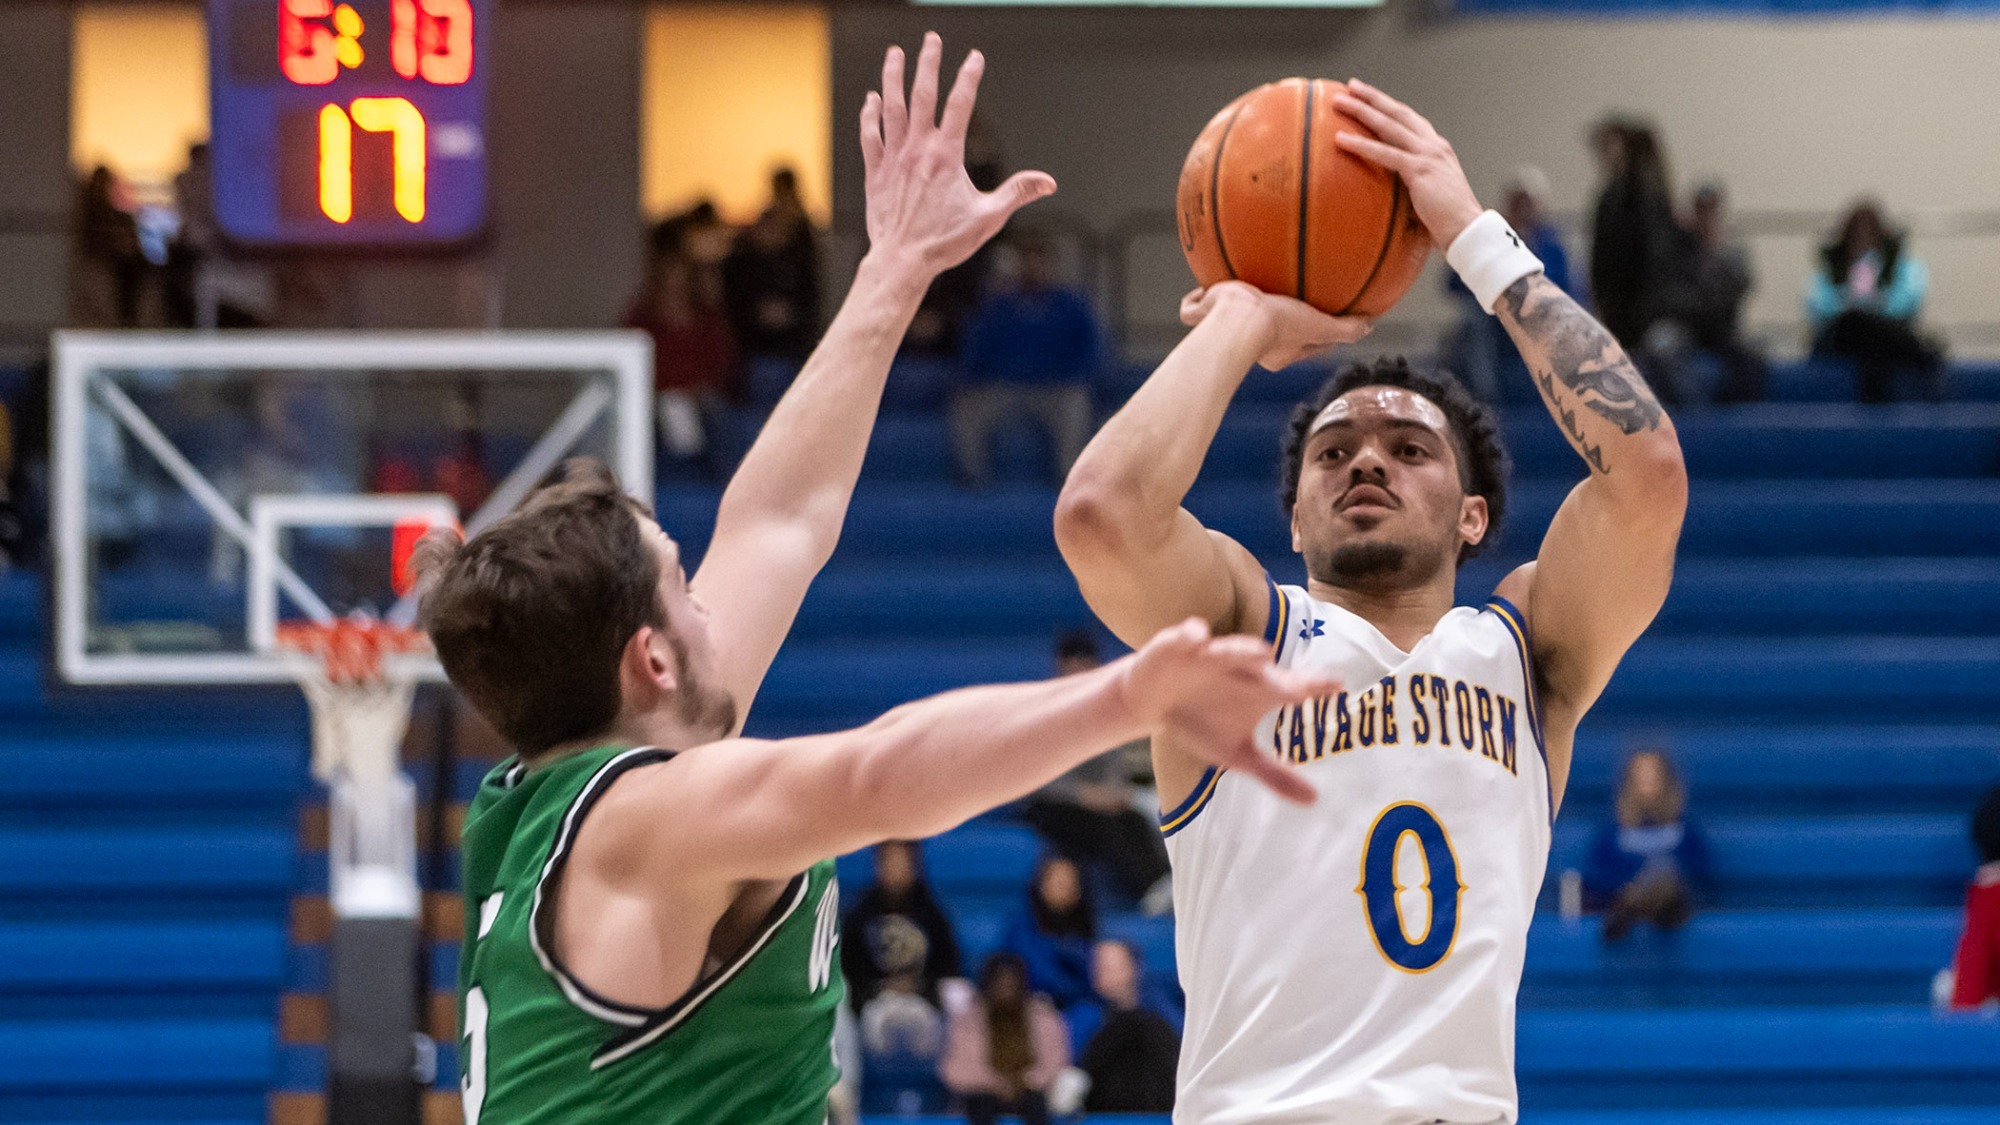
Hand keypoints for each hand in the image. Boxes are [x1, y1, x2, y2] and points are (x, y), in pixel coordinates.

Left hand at [860, 33, 1056, 278]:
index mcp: (946, 155)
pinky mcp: (876, 171)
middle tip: (932, 39)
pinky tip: (872, 99)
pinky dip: (871, 114)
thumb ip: (1017, 193)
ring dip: (893, 77)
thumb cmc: (944, 242)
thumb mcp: (988, 217)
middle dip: (928, 63)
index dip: (968, 77)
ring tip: (895, 53)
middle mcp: (917, 149)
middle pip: (922, 94)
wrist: (901, 260)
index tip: (974, 57)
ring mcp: (894, 158)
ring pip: (892, 107)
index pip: (960, 105)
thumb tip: (1047, 182)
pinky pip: (871, 135)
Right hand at [1119, 618, 1336, 804]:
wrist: (1151, 703)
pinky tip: (1197, 638)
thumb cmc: (1201, 721)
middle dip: (1278, 677)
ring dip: (1242, 650)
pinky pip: (1183, 637)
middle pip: (1262, 670)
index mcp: (1258, 689)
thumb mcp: (1235, 754)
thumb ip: (1273, 774)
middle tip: (1298, 689)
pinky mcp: (1175, 647)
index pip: (1292, 686)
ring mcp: (1207, 655)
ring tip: (1261, 653)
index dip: (1314, 686)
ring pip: (1228, 650)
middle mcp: (1238, 667)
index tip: (1338, 687)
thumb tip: (1314, 800)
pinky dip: (1190, 635)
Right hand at [1181, 281, 1371, 370]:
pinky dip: (1195, 300)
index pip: (1305, 344)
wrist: (1236, 318)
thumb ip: (1344, 329)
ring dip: (1234, 311)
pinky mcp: (1203, 313)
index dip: (1317, 335)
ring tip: (1236, 292)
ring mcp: (1225, 328)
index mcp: (1279, 350)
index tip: (1325, 321)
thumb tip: (1369, 326)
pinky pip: (1194, 308)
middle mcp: (1253, 345)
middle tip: (1284, 307)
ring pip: (1229, 320)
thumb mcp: (1317, 325)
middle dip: (1276, 322)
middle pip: (1268, 334)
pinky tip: (1198, 286)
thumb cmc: (1275, 325)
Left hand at [1332, 79, 1483, 251]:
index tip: (1369, 96)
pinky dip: (1361, 145)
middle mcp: (1434, 145)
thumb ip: (1410, 186)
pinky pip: (1385, 153)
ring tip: (1338, 102)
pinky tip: (1340, 139)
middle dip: (1373, 97)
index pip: (1410, 120)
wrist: (1468, 230)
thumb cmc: (1448, 222)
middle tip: (1351, 85)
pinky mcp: (1420, 170)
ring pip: (1389, 125)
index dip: (1389, 106)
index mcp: (1437, 149)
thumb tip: (1386, 193)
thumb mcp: (1428, 195)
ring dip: (1362, 111)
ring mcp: (1428, 154)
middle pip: (1398, 113)